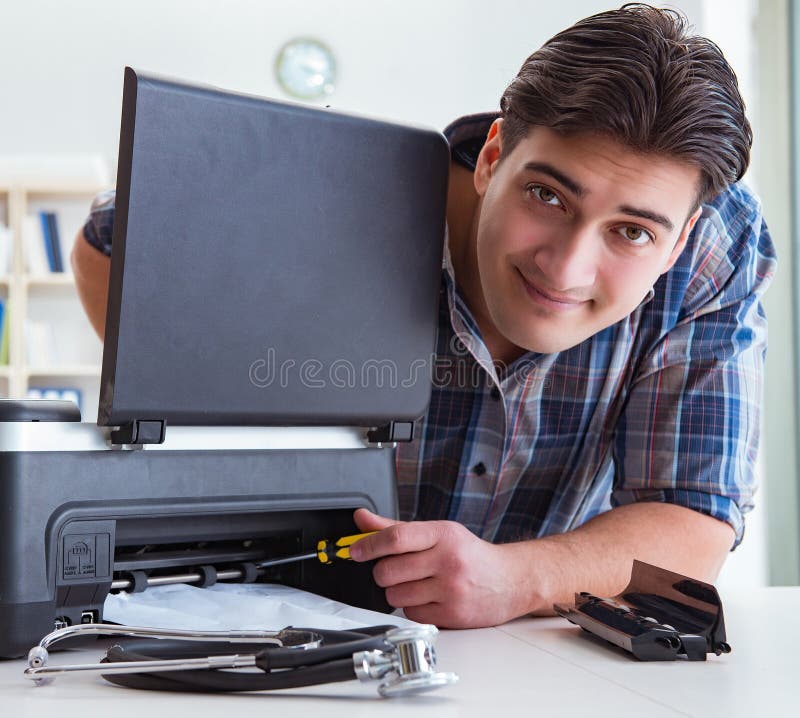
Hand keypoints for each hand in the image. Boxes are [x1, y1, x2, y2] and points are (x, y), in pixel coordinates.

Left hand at [350, 508, 537, 627]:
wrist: (511, 580)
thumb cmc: (470, 555)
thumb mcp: (437, 532)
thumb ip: (395, 527)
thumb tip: (361, 519)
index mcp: (443, 534)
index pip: (396, 538)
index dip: (368, 545)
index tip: (355, 551)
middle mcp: (448, 560)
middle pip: (389, 570)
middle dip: (383, 573)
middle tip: (394, 570)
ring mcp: (451, 589)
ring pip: (396, 596)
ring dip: (397, 592)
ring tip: (417, 584)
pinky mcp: (453, 615)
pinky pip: (411, 614)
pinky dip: (413, 608)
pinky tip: (429, 599)